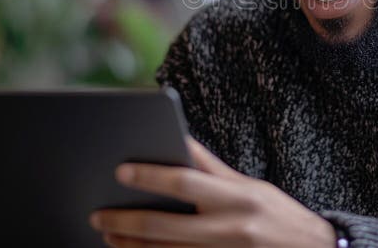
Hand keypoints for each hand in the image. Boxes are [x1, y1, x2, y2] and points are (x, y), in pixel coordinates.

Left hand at [89, 137, 336, 247]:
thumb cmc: (279, 216)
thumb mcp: (251, 187)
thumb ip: (212, 168)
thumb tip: (180, 140)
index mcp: (238, 198)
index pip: (186, 182)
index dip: (150, 175)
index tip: (121, 171)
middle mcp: (230, 229)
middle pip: (166, 225)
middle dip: (127, 220)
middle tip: (98, 214)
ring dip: (132, 245)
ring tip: (109, 234)